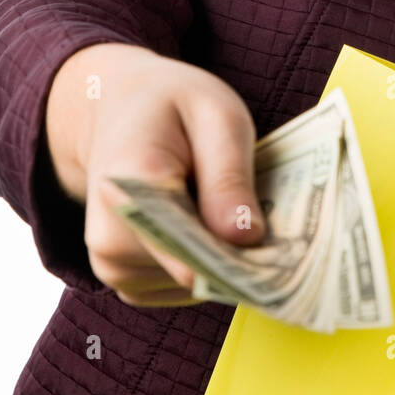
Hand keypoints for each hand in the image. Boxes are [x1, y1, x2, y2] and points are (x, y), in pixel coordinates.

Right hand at [48, 45, 266, 306]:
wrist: (118, 110)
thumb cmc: (172, 106)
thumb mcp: (216, 115)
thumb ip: (229, 176)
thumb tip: (247, 238)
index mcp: (131, 189)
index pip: (191, 257)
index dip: (244, 257)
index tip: (284, 246)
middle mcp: (110, 241)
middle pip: (199, 275)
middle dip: (239, 251)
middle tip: (259, 206)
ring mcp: (113, 267)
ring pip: (197, 285)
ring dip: (222, 254)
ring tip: (219, 202)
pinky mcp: (125, 281)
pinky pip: (185, 288)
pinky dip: (206, 262)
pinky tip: (203, 220)